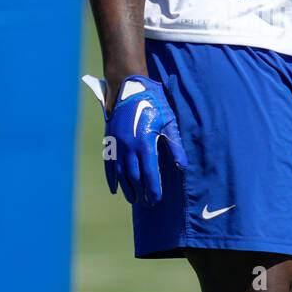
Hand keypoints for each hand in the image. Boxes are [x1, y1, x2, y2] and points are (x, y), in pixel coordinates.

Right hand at [83, 74, 186, 204]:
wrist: (129, 88)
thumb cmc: (154, 104)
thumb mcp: (168, 122)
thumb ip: (175, 145)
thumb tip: (182, 166)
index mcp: (145, 143)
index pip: (150, 173)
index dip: (153, 189)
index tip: (156, 200)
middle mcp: (129, 147)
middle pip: (135, 177)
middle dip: (142, 192)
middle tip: (148, 203)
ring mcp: (117, 145)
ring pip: (121, 173)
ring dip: (127, 188)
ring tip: (134, 199)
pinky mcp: (109, 141)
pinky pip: (109, 165)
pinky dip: (111, 179)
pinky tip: (115, 190)